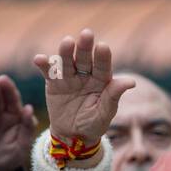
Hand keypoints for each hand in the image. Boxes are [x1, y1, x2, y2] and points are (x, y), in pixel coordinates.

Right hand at [33, 29, 134, 147]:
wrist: (73, 136)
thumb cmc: (94, 123)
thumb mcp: (105, 113)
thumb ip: (114, 96)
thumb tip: (132, 82)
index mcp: (101, 79)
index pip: (102, 66)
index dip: (103, 57)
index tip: (103, 46)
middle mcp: (85, 74)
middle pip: (84, 58)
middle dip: (85, 47)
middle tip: (87, 34)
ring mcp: (69, 77)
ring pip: (67, 62)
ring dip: (65, 51)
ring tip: (67, 42)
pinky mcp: (53, 83)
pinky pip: (49, 72)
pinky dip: (44, 64)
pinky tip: (39, 58)